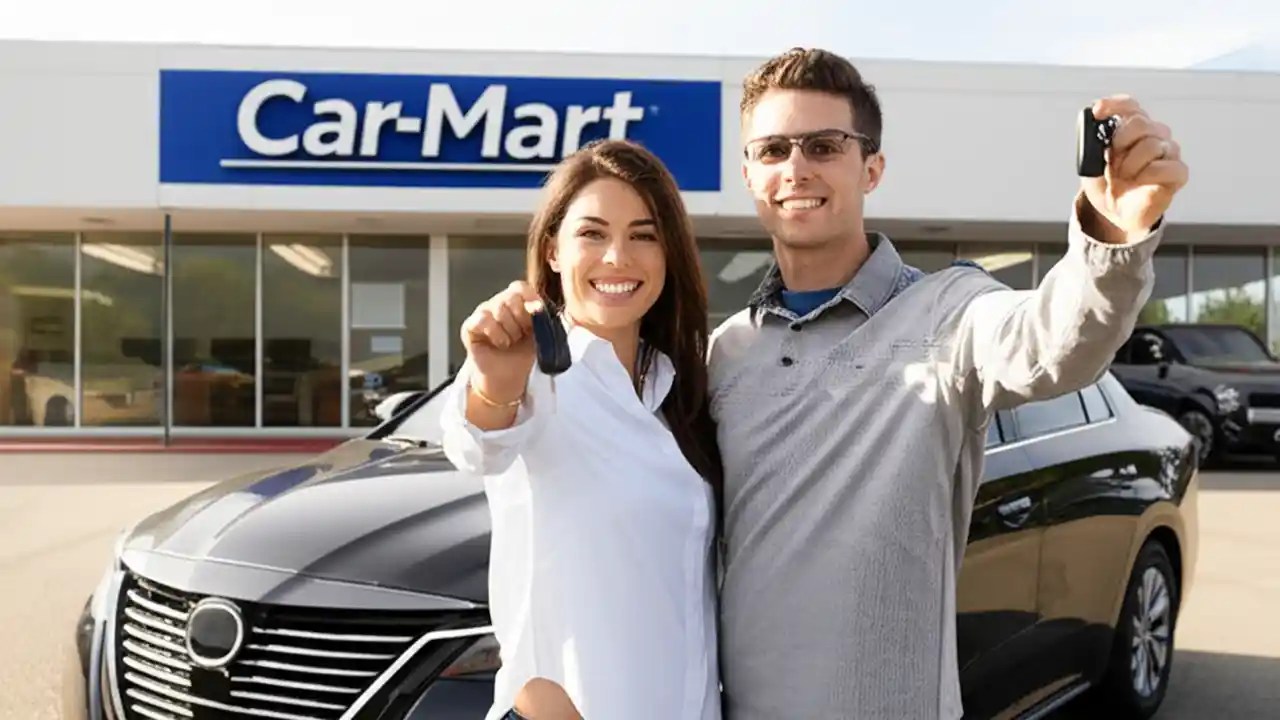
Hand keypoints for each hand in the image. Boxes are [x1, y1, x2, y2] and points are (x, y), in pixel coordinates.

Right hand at [460, 280, 542, 403]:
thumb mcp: (539, 335)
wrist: (507, 377)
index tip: (538, 312)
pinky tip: (500, 344)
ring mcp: (483, 312)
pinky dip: (496, 333)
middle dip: (521, 319)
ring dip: (510, 330)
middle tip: (522, 335)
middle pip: (511, 297)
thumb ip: (540, 319)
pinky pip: (483, 319)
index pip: (520, 288)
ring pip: (498, 308)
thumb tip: (537, 306)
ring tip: (510, 342)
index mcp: (517, 302)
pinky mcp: (470, 326)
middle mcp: (498, 303)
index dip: (530, 298)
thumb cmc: (522, 354)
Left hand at [1081, 95, 1188, 242]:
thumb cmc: (1108, 186)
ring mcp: (1168, 152)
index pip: (1130, 106)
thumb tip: (1091, 134)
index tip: (1096, 112)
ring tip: (1123, 178)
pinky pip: (1168, 166)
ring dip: (1129, 164)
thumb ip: (1091, 148)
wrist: (1116, 213)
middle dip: (1119, 143)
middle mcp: (1154, 135)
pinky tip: (1139, 181)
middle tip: (1111, 164)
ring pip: (1151, 144)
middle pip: (1139, 123)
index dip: (1114, 105)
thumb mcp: (1090, 166)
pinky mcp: (1178, 172)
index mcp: (1132, 129)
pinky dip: (1148, 174)